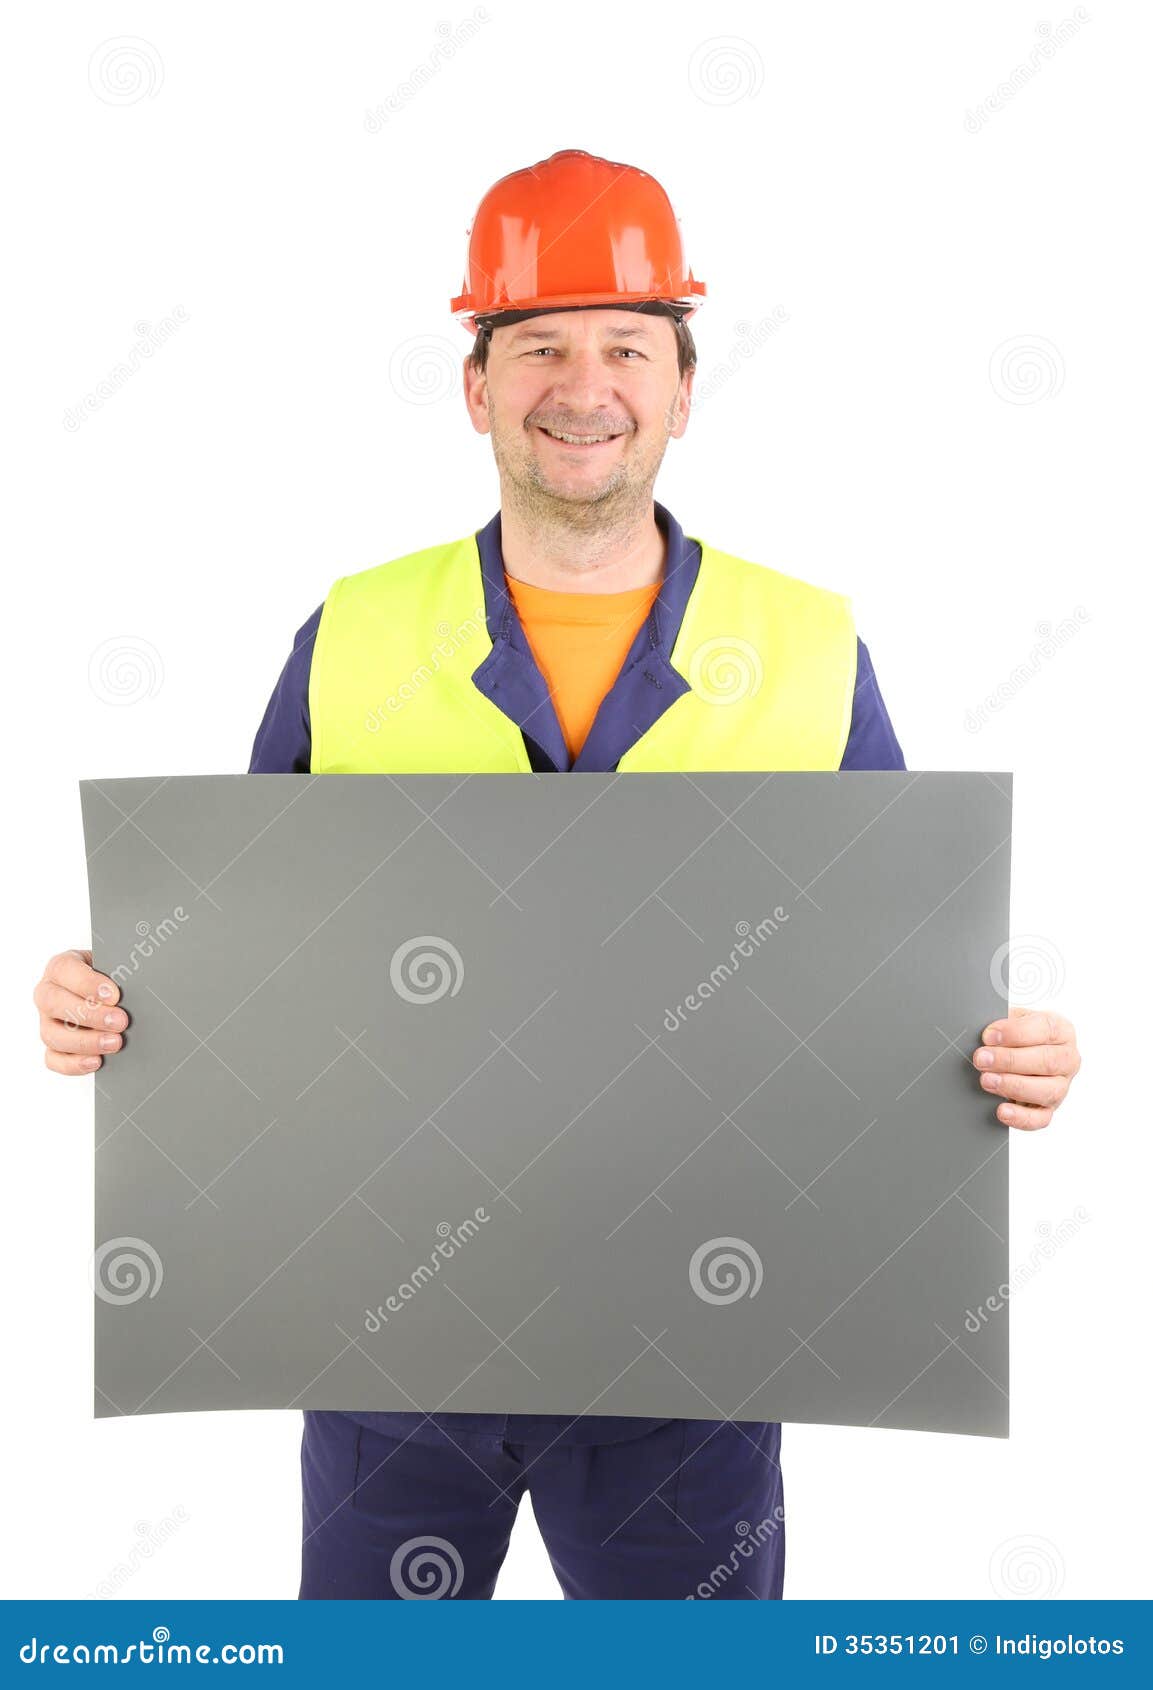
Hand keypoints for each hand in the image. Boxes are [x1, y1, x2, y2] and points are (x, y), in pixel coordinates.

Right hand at [33, 948, 129, 1074]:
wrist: (110, 996)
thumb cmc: (110, 978)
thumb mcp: (113, 967)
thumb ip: (117, 974)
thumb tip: (134, 989)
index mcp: (60, 968)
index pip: (64, 970)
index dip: (87, 984)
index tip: (114, 995)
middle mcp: (48, 994)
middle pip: (54, 1003)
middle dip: (90, 1014)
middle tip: (120, 1021)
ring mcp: (47, 1021)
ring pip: (52, 1034)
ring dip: (85, 1041)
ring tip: (115, 1043)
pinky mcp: (52, 1045)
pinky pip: (53, 1059)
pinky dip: (73, 1063)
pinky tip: (97, 1061)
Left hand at [972, 1006, 1079, 1129]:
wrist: (1019, 1053)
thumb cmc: (1016, 1034)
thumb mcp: (1012, 1019)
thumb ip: (1002, 1020)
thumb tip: (986, 1032)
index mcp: (1061, 1031)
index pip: (1046, 1029)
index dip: (1016, 1033)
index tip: (988, 1035)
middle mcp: (1067, 1059)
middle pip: (1048, 1061)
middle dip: (1010, 1060)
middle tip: (981, 1059)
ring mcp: (1061, 1086)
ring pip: (1048, 1091)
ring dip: (1014, 1086)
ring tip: (987, 1080)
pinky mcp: (1049, 1109)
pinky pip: (1041, 1119)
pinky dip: (1021, 1117)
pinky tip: (1002, 1110)